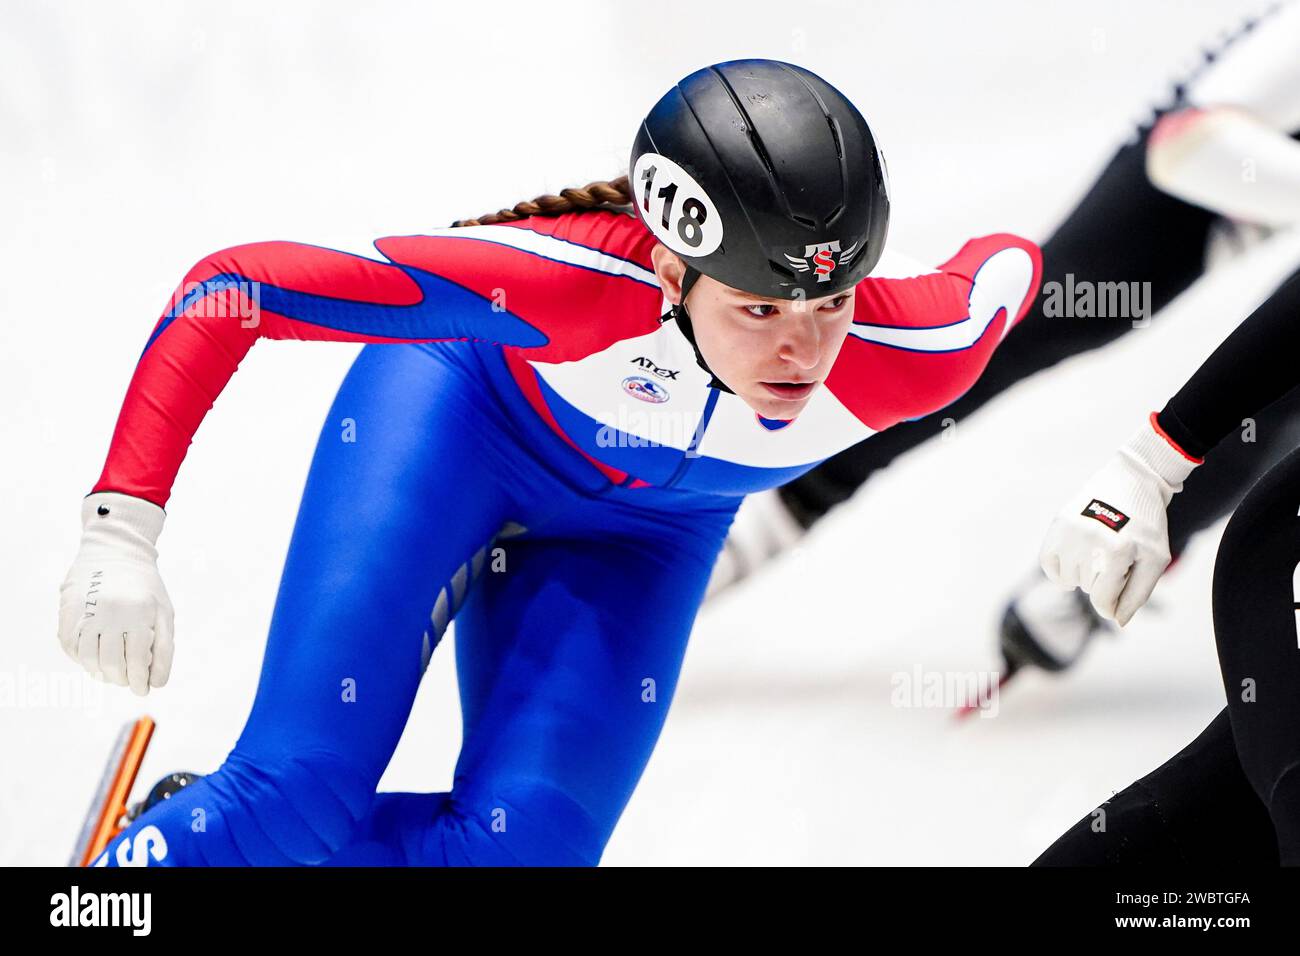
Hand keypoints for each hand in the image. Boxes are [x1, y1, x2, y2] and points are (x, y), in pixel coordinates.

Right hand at [58, 492, 174, 694]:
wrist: (115, 551)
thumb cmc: (145, 587)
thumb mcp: (164, 612)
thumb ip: (164, 647)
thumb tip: (157, 683)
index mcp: (139, 612)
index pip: (138, 660)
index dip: (140, 681)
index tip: (143, 690)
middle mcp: (110, 613)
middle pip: (112, 664)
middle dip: (122, 679)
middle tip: (128, 682)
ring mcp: (86, 612)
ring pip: (88, 659)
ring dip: (101, 673)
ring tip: (113, 674)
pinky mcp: (68, 611)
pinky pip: (71, 646)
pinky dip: (81, 659)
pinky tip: (94, 659)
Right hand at [1039, 415, 1199, 625]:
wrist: (1131, 481)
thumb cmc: (1148, 525)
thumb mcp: (1155, 559)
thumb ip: (1137, 594)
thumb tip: (1116, 621)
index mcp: (1116, 552)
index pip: (1102, 601)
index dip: (1111, 606)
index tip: (1118, 598)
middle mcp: (1088, 542)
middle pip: (1087, 589)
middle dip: (1102, 582)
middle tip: (1117, 561)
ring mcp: (1069, 532)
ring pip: (1067, 579)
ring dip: (1082, 575)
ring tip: (1099, 555)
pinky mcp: (1057, 524)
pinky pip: (1048, 564)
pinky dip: (1060, 568)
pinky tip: (1076, 558)